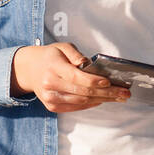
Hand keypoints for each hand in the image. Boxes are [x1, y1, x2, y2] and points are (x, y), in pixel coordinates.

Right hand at [10, 42, 129, 112]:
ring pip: (82, 102)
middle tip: (124, 93)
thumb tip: (88, 64)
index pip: (76, 77)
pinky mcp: (53, 107)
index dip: (94, 81)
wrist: (28, 70)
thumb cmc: (50, 56)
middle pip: (83, 92)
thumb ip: (75, 54)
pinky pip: (76, 107)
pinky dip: (91, 104)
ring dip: (103, 100)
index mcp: (53, 67)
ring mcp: (51, 98)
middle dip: (107, 93)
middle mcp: (50, 85)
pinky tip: (103, 99)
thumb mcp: (62, 47)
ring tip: (119, 97)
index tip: (109, 82)